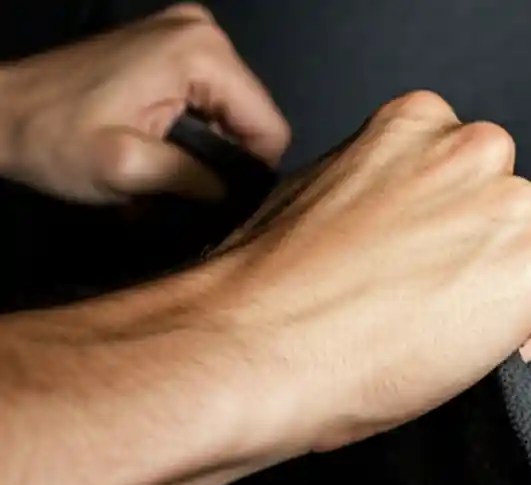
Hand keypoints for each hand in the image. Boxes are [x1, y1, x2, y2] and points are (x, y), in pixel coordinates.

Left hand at [0, 3, 288, 203]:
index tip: (204, 192)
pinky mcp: (171, 45)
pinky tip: (157, 144)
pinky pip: (210, 101)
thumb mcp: (126, 169)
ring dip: (204, 149)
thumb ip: (193, 181)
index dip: (247, 172)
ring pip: (233, 115)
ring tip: (160, 164)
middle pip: (252, 119)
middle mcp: (203, 31)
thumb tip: (236, 198)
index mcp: (201, 52)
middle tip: (172, 179)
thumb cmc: (52, 139)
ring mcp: (187, 34)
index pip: (269, 129)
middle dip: (221, 158)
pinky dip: (190, 131)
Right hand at [203, 91, 530, 452]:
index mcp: (419, 121)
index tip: (411, 267)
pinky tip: (461, 352)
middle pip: (508, 215)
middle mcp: (476, 149)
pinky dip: (525, 340)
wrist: (260, 348)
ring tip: (430, 330)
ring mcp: (514, 206)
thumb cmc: (272, 287)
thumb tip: (403, 220)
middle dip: (477, 258)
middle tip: (418, 304)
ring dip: (500, 298)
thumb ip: (383, 189)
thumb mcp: (321, 193)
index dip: (445, 233)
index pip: (468, 177)